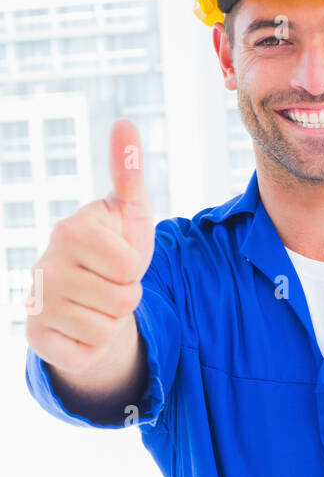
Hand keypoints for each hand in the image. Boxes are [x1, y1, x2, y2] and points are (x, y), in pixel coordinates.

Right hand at [26, 119, 154, 375]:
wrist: (88, 298)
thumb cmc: (113, 252)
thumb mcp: (129, 215)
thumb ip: (128, 173)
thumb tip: (125, 123)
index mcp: (70, 230)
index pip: (128, 265)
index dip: (134, 268)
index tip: (119, 261)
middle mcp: (45, 265)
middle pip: (123, 300)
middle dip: (127, 297)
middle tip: (109, 286)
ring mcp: (36, 303)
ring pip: (107, 329)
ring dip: (112, 322)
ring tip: (97, 305)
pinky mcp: (37, 338)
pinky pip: (88, 353)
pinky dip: (93, 347)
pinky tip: (80, 328)